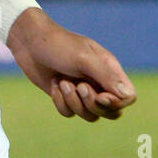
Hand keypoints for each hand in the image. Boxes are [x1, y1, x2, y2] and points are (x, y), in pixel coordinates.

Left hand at [6, 8, 135, 121]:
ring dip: (74, 102)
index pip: (128, 96)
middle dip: (92, 104)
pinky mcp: (66, 96)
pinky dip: (60, 102)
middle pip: (111, 111)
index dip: (116, 102)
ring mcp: (82, 90)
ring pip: (90, 115)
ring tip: (62, 82)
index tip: (100, 96)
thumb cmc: (59, 45)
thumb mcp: (84, 59)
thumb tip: (128, 96)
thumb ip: (106, 77)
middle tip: (79, 87)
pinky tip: (54, 84)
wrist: (29, 42)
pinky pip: (70, 113)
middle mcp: (99, 81)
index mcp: (109, 68)